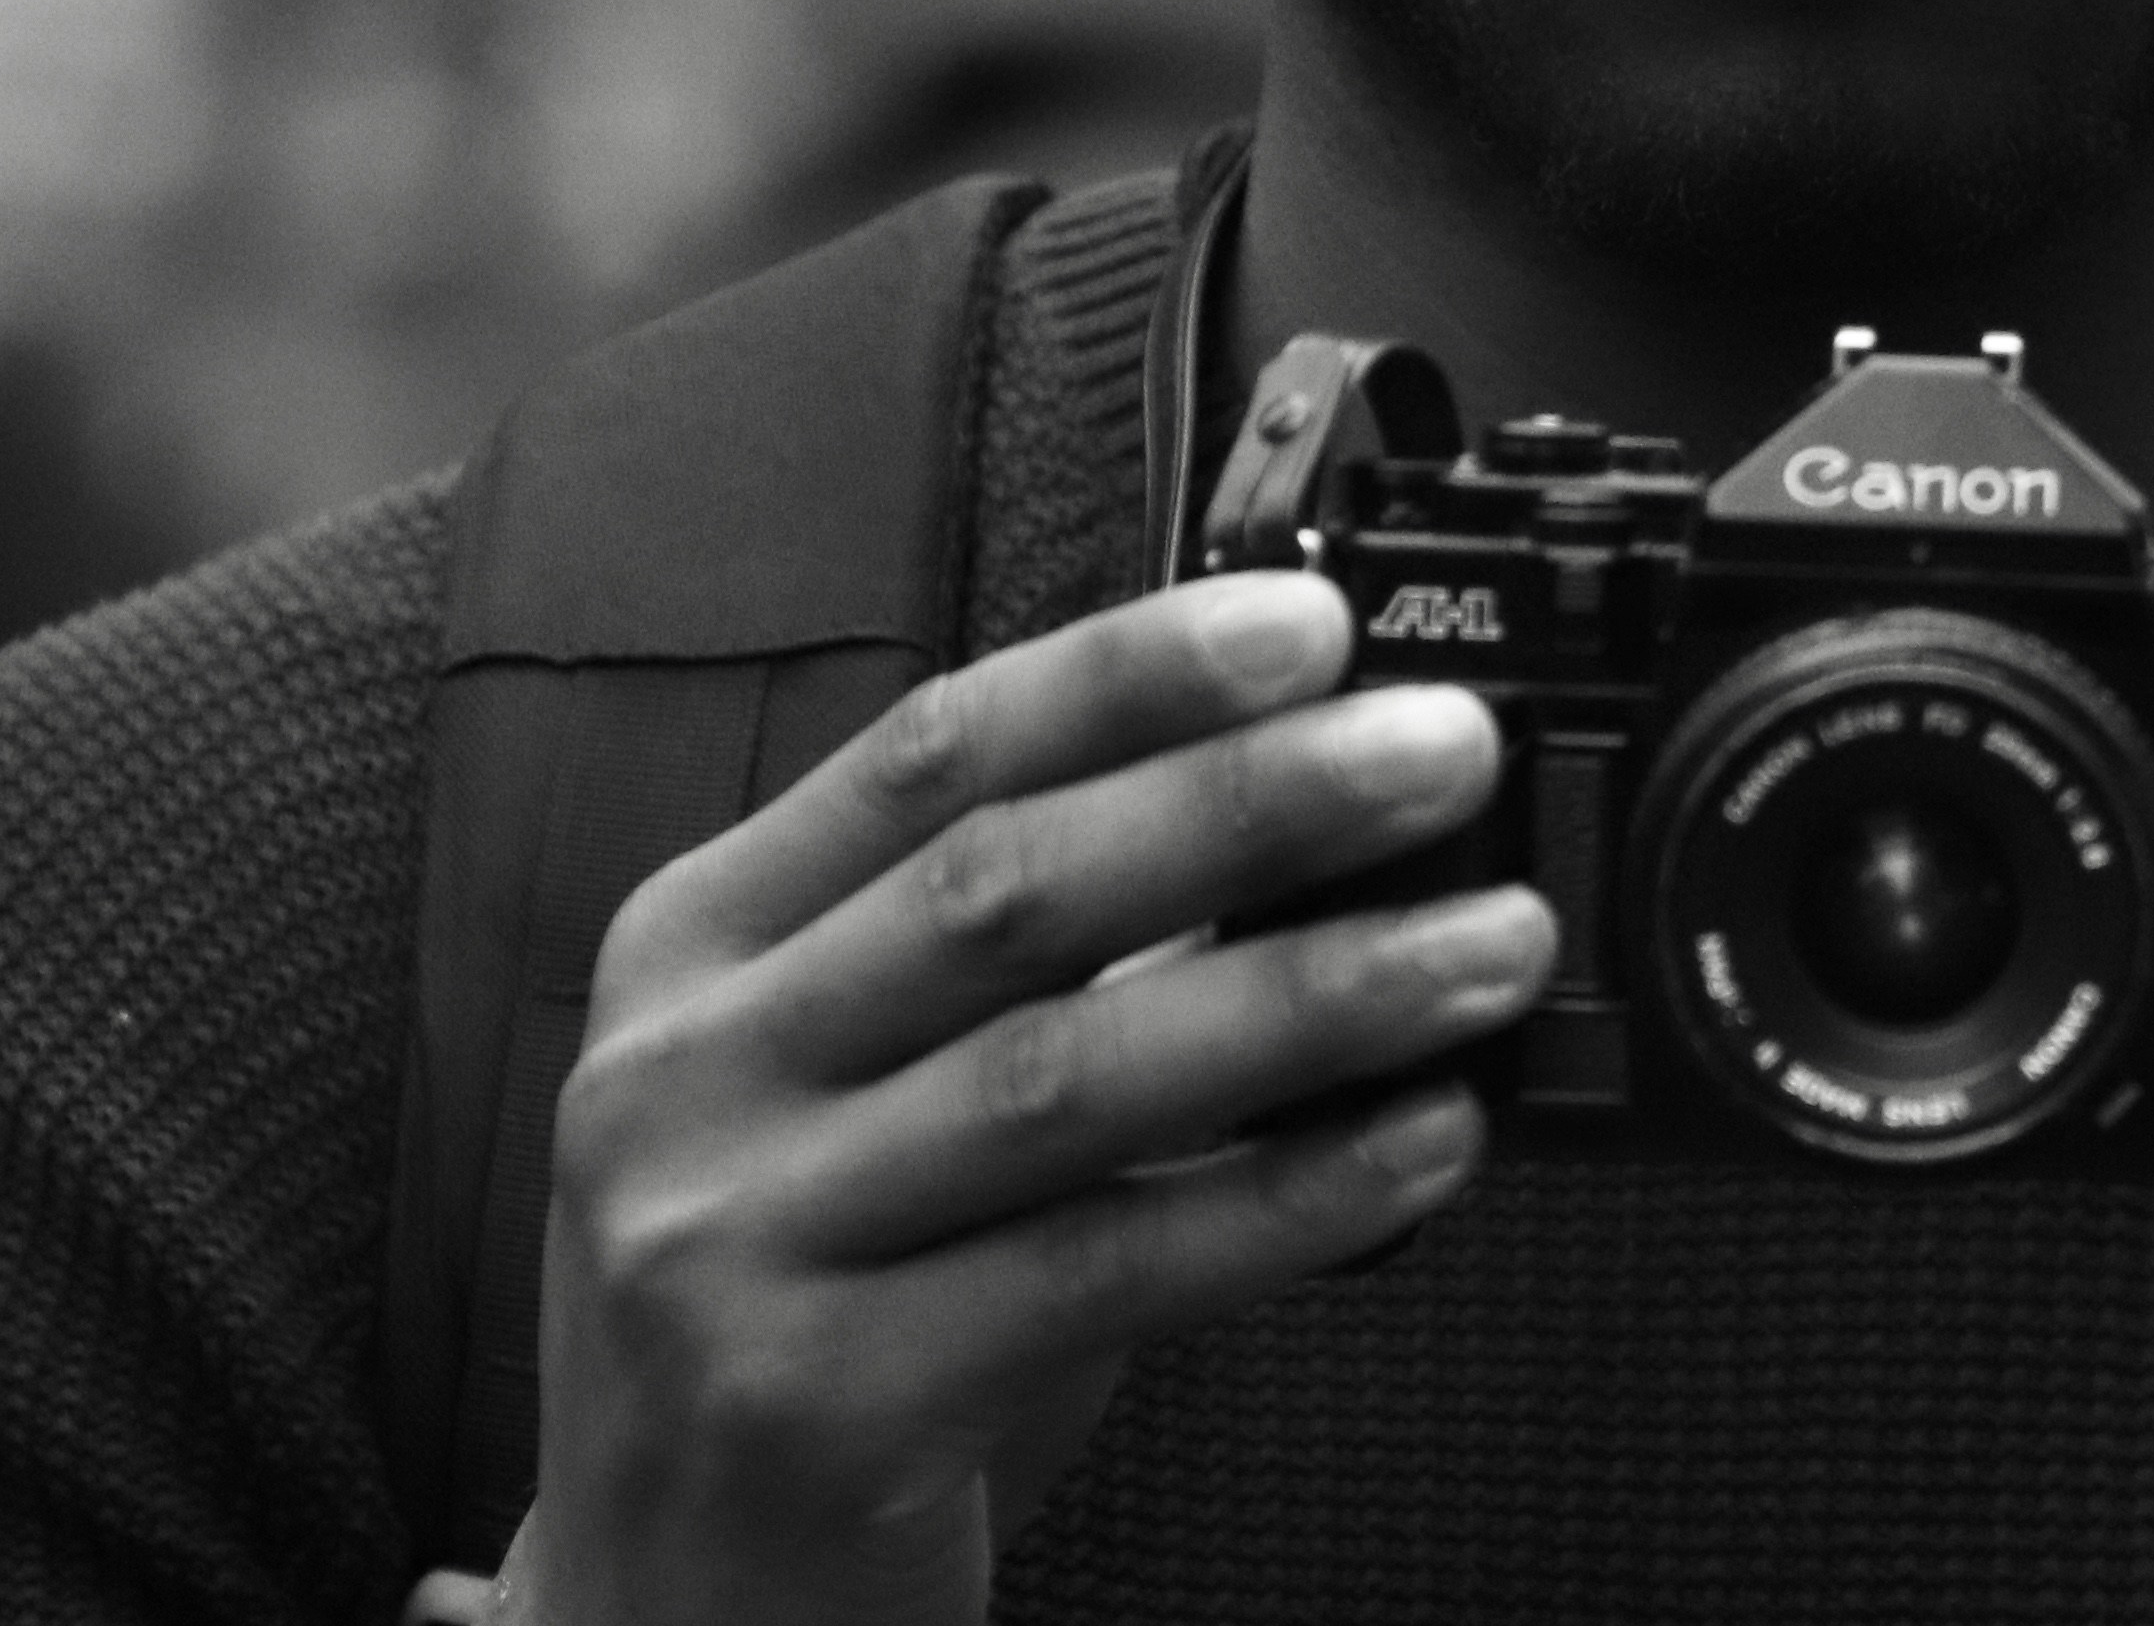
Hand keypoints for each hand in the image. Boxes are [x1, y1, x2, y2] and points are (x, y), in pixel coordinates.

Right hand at [503, 569, 1555, 1625]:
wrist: (668, 1608)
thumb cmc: (800, 1319)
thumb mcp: (850, 1100)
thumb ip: (1015, 968)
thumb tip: (1299, 819)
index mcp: (693, 952)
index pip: (929, 756)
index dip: (1126, 675)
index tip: (1305, 625)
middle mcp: (684, 1080)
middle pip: (1005, 895)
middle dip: (1249, 802)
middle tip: (1437, 752)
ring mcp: (731, 1246)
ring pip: (1066, 1077)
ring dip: (1310, 995)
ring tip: (1485, 947)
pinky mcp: (817, 1404)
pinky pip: (1100, 1270)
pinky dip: (1283, 1199)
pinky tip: (1418, 1141)